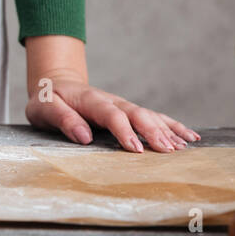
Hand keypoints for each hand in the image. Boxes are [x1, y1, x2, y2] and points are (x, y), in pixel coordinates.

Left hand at [23, 34, 199, 152]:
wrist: (55, 84)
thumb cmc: (48, 100)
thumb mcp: (45, 109)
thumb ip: (64, 120)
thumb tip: (84, 137)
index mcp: (91, 101)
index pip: (112, 116)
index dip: (125, 132)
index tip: (137, 150)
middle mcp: (112, 101)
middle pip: (137, 115)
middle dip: (154, 132)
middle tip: (168, 151)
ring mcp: (123, 105)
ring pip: (150, 116)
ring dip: (167, 131)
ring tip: (183, 147)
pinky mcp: (128, 111)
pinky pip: (154, 117)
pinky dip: (173, 125)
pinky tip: (189, 137)